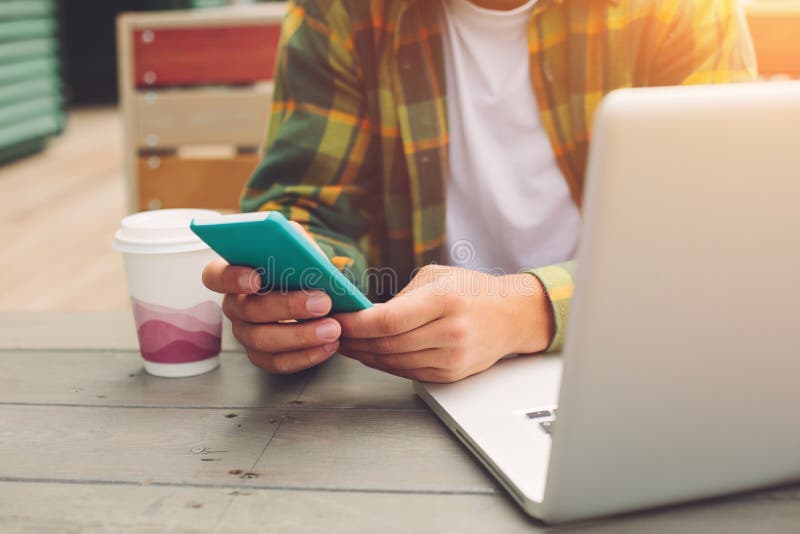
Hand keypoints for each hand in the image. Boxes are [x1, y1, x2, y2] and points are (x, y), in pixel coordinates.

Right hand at [201, 222, 340, 373]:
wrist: (319, 296)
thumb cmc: (302, 268)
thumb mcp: (300, 247)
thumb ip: (295, 242)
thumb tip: (297, 246)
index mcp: (235, 274)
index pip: (215, 276)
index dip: (230, 278)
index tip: (255, 279)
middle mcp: (235, 305)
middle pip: (248, 310)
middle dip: (287, 306)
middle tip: (322, 303)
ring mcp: (245, 333)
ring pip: (263, 340)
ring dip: (301, 335)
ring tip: (332, 329)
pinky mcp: (263, 356)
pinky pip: (278, 362)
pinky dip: (306, 356)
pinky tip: (329, 346)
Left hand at [335, 265, 553, 382]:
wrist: (512, 316)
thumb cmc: (472, 290)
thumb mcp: (436, 277)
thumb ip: (400, 297)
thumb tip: (362, 313)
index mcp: (445, 300)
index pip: (388, 321)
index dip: (355, 325)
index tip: (337, 320)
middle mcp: (450, 332)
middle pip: (386, 345)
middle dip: (353, 341)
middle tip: (333, 333)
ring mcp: (452, 358)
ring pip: (393, 363)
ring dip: (365, 355)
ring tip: (348, 344)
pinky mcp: (451, 375)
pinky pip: (407, 373)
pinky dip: (384, 364)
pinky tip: (372, 353)